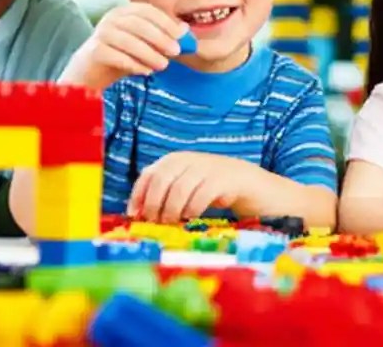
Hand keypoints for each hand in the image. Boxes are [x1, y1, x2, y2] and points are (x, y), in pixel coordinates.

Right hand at [62, 3, 187, 89]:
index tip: (181, 35)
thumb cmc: (121, 54)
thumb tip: (185, 30)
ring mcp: (101, 33)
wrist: (91, 70)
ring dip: (149, 53)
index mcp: (124, 12)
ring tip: (163, 65)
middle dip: (160, 37)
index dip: (165, 21)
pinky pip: (116, 56)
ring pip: (128, 40)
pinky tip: (146, 72)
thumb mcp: (144, 44)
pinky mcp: (94, 50)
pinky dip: (133, 63)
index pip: (147, 10)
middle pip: (138, 24)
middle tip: (176, 51)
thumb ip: (163, 37)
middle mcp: (111, 18)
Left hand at [127, 152, 255, 222]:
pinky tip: (190, 218)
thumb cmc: (211, 189)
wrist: (248, 183)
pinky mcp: (222, 179)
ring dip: (171, 210)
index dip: (138, 195)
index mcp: (175, 160)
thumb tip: (139, 214)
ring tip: (172, 222)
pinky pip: (200, 195)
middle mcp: (188, 160)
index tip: (134, 215)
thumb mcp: (185, 187)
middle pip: (161, 180)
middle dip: (154, 204)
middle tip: (155, 222)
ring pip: (179, 188)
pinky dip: (192, 210)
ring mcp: (206, 167)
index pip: (148, 174)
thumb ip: (164, 194)